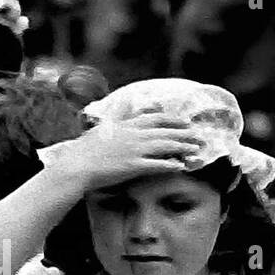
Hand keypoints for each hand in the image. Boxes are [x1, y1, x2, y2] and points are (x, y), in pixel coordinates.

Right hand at [41, 113, 208, 192]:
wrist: (76, 165)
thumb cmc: (84, 150)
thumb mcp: (101, 129)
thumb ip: (115, 119)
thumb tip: (122, 108)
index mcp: (126, 125)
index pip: (155, 118)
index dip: (173, 119)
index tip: (185, 121)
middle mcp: (133, 135)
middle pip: (165, 131)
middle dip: (184, 133)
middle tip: (199, 136)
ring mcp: (134, 150)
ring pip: (165, 146)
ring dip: (183, 147)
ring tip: (196, 150)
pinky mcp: (133, 166)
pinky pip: (157, 165)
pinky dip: (171, 164)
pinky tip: (182, 166)